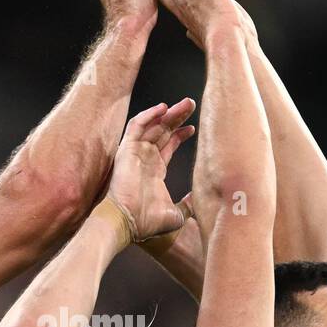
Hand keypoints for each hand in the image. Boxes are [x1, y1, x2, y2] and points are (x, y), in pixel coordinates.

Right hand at [108, 99, 194, 241]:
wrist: (128, 222)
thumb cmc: (148, 222)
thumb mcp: (176, 214)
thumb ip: (188, 205)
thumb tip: (200, 200)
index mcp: (155, 171)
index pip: (168, 145)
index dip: (180, 134)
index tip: (193, 128)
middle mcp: (145, 159)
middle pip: (163, 131)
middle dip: (177, 117)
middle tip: (192, 104)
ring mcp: (135, 153)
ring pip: (153, 125)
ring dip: (168, 113)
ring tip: (186, 103)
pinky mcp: (127, 150)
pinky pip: (137, 126)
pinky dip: (149, 115)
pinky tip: (163, 108)